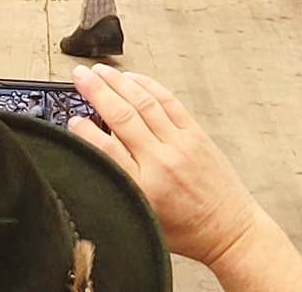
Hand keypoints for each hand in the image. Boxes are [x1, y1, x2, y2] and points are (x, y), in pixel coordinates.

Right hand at [68, 65, 261, 267]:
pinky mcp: (196, 134)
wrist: (229, 230)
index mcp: (143, 188)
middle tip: (80, 76)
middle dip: (96, 90)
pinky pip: (168, 101)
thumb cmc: (187, 231)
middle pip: (121, 116)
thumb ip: (119, 186)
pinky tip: (133, 78)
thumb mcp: (142, 216)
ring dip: (118, 82)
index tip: (72, 119)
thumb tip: (96, 154)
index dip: (84, 130)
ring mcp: (180, 144)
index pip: (105, 149)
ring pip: (144, 102)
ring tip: (100, 70)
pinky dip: (148, 86)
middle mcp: (161, 161)